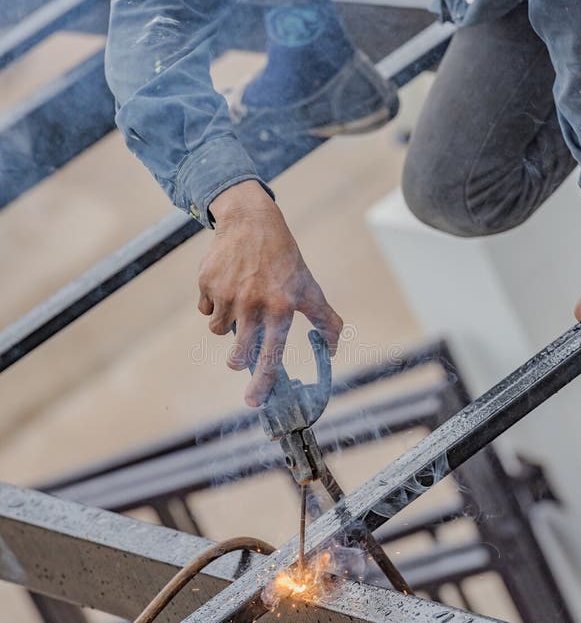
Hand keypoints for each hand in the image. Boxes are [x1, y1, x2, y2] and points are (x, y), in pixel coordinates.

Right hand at [198, 180, 342, 406]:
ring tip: (242, 299)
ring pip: (219, 331)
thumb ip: (325, 320)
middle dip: (237, 359)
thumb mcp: (309, 287)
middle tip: (241, 351)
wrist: (251, 221)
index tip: (253, 402)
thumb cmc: (284, 259)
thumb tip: (333, 349)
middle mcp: (252, 304)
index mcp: (280, 308)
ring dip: (228, 323)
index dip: (262, 383)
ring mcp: (227, 294)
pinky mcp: (207, 284)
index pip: (270, 355)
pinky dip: (215, 303)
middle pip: (237, 355)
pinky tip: (228, 283)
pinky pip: (206, 310)